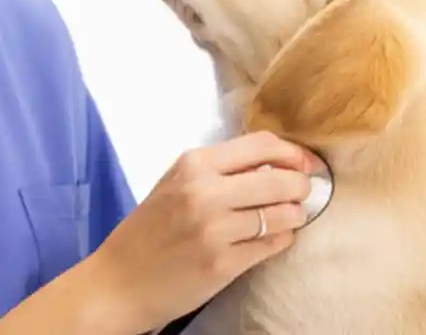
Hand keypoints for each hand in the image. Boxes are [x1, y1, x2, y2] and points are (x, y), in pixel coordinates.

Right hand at [86, 130, 316, 331]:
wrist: (119, 280)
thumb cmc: (148, 231)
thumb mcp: (174, 184)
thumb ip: (216, 171)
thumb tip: (272, 163)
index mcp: (193, 164)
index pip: (261, 145)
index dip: (292, 152)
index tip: (305, 162)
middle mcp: (204, 192)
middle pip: (280, 179)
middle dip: (301, 186)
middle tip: (304, 192)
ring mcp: (215, 229)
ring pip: (281, 214)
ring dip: (294, 215)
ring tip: (291, 217)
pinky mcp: (223, 263)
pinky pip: (271, 245)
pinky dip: (281, 240)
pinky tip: (274, 239)